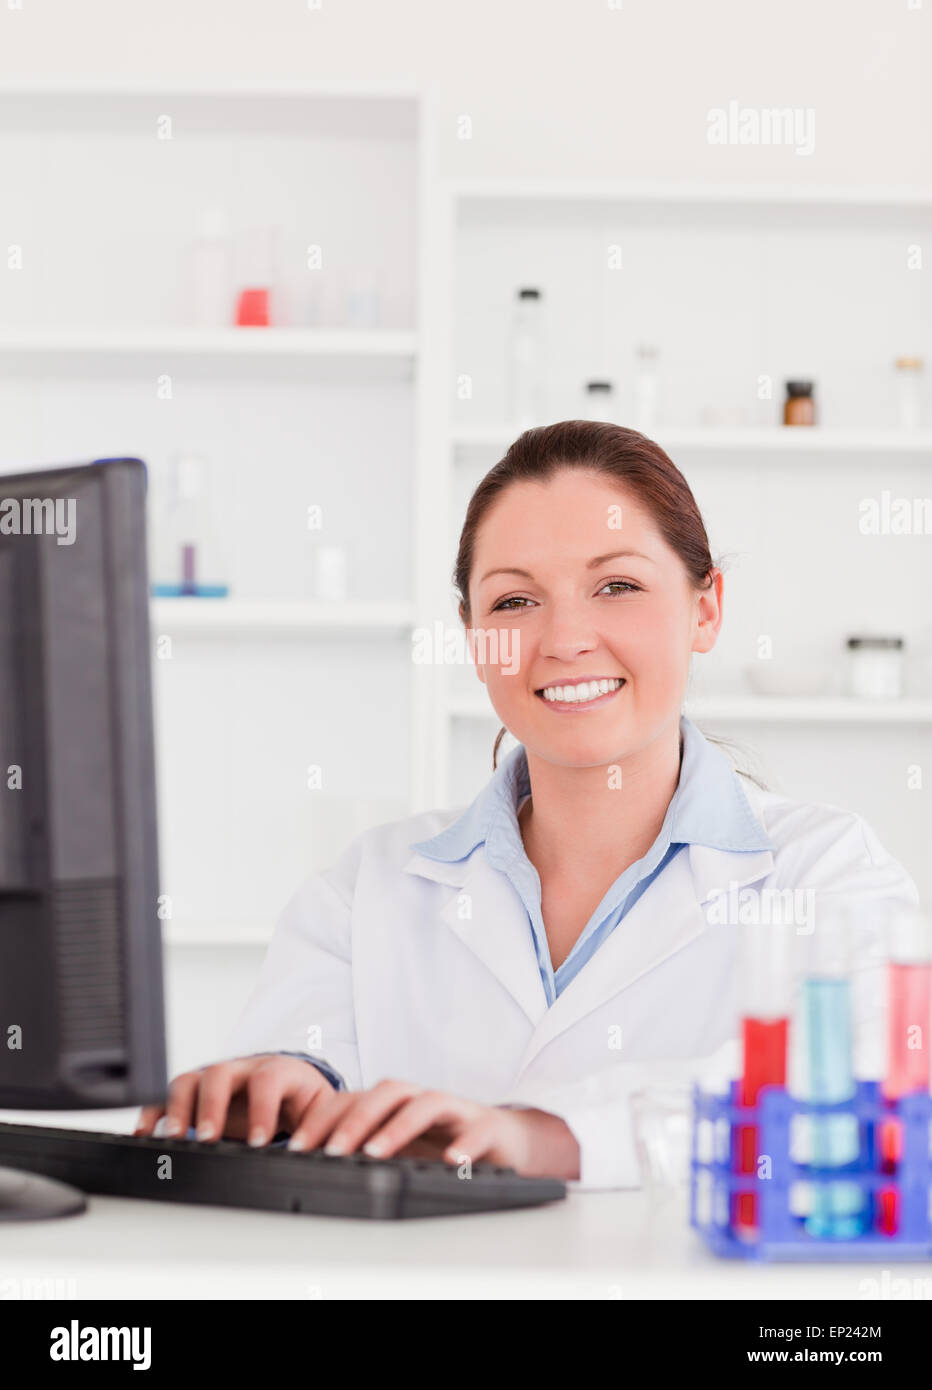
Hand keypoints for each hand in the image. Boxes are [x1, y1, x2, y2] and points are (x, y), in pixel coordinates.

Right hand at [133, 1055, 334, 1145]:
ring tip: (173, 1138)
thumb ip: (318, 1131)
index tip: (258, 1142)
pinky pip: (168, 1095)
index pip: (268, 1080)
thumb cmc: (303, 1100)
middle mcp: (242, 1069)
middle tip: (209, 1138)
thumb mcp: (320, 1111)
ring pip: (190, 1080)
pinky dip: (154, 1112)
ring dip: (178, 1108)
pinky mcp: (196, 1092)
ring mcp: (215, 1078)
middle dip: (212, 1105)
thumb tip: (321, 1159)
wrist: (291, 1084)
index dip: (261, 1109)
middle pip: (221, 1073)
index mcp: (278, 1071)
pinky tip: (147, 1133)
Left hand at [284, 1078, 580, 1180]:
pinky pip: (478, 1129)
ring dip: (398, 1127)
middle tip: (330, 1153)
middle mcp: (423, 1099)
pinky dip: (464, 1144)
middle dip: (355, 1120)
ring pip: (426, 1103)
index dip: (323, 1120)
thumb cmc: (445, 1146)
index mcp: (396, 1104)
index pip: (355, 1098)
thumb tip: (311, 1169)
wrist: (506, 1143)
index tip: (296, 1149)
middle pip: (386, 1092)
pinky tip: (451, 1161)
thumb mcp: (399, 1149)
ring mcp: (457, 1110)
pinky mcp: (489, 1127)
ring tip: (376, 1153)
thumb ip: (364, 1150)